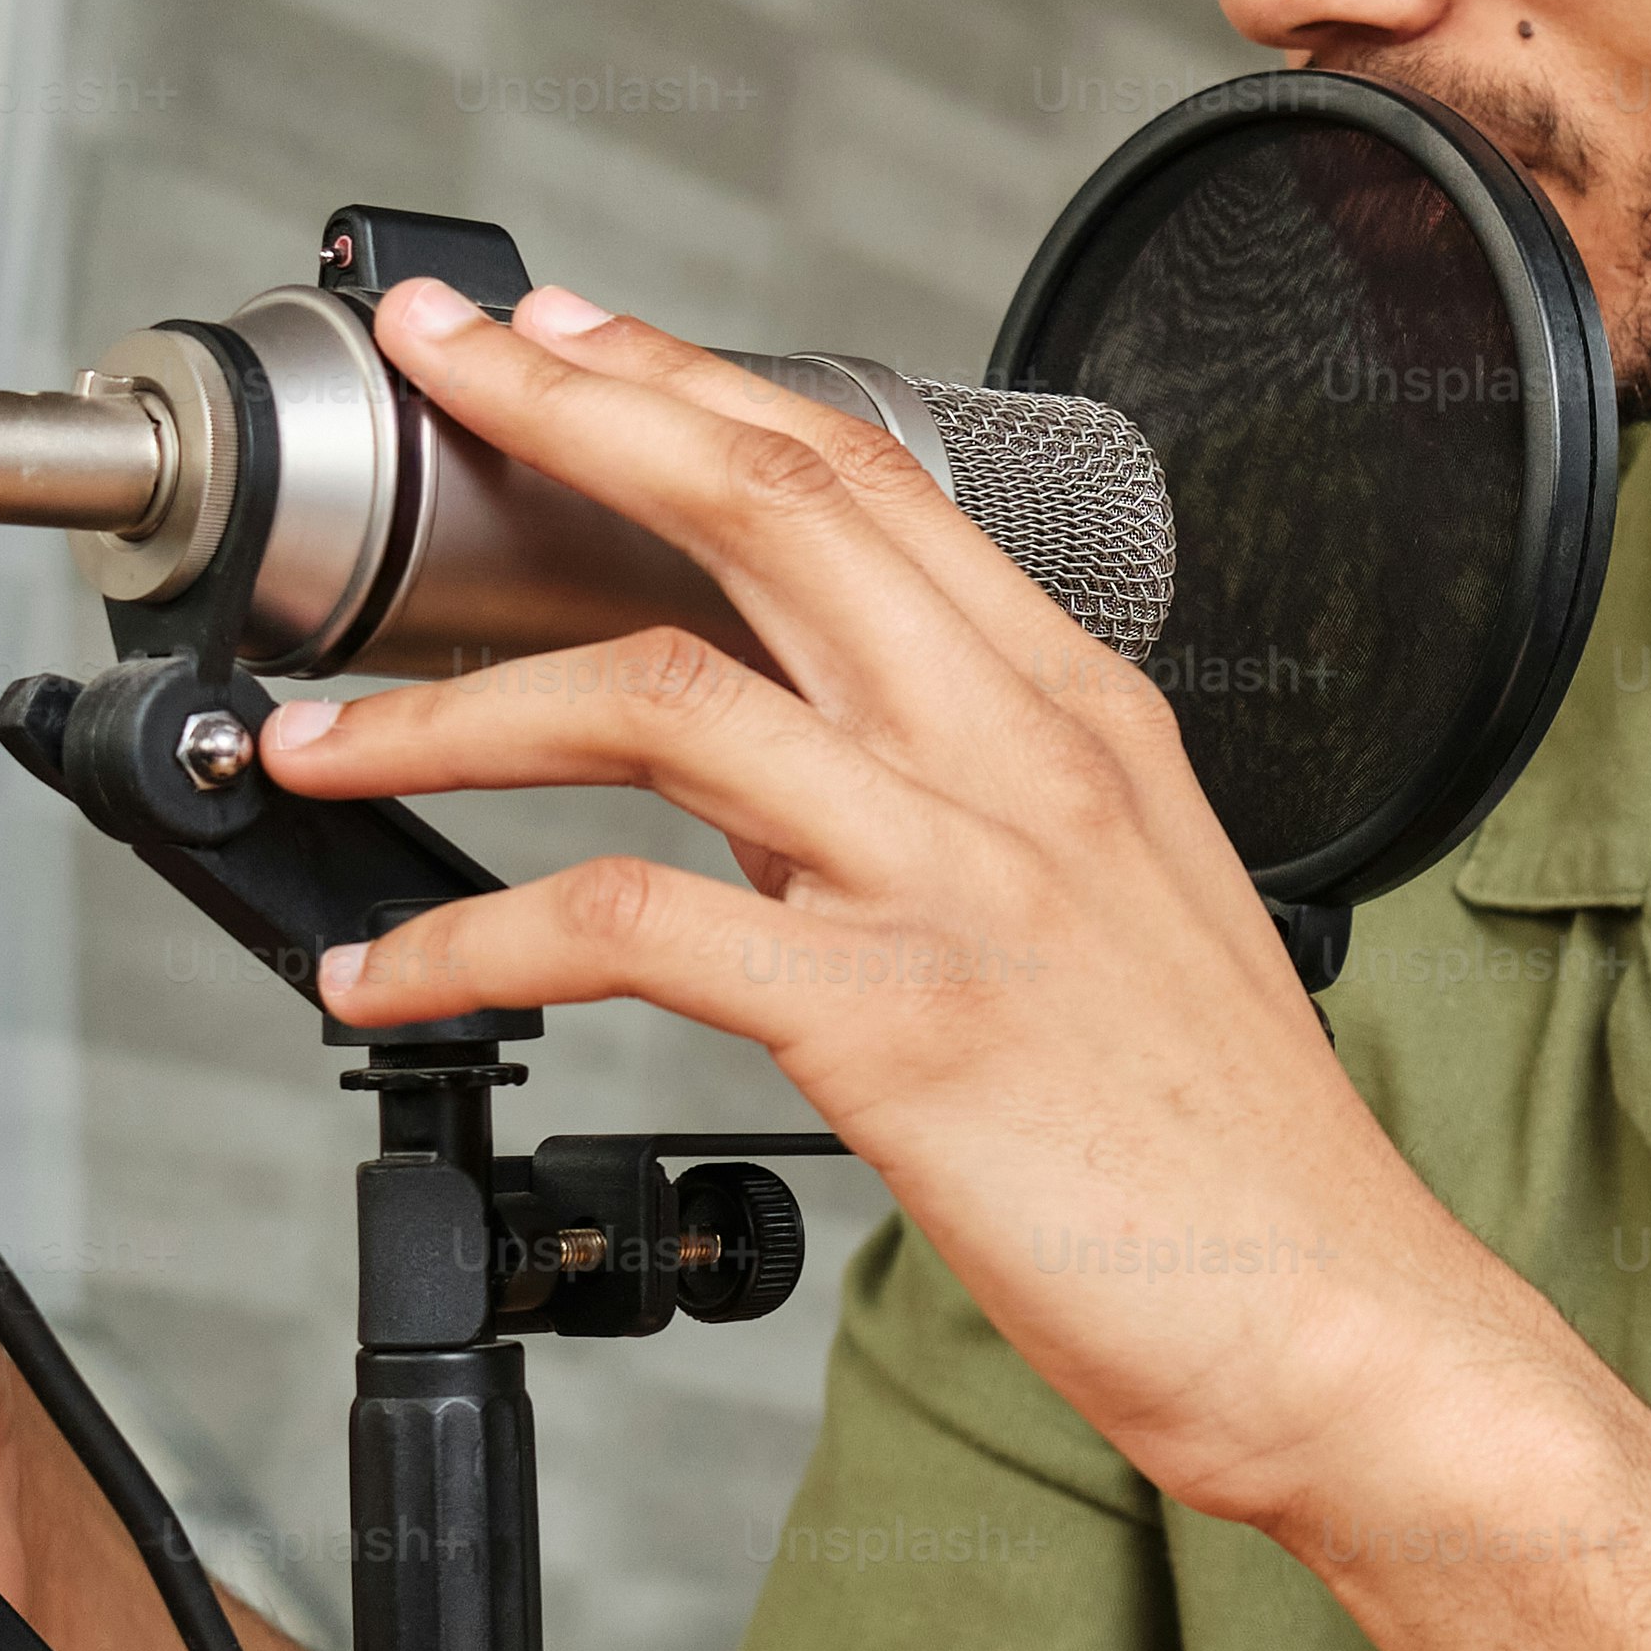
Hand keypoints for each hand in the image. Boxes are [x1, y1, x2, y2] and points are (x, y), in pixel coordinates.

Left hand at [262, 277, 1611, 1539]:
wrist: (1338, 1316)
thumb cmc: (1223, 1149)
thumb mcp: (1115, 911)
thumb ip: (950, 814)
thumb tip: (774, 786)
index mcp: (1079, 713)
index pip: (865, 477)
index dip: (693, 382)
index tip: (565, 333)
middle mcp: (1020, 758)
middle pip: (765, 506)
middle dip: (565, 410)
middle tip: (431, 362)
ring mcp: (960, 876)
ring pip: (656, 697)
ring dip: (441, 713)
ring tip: (312, 741)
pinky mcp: (895, 1020)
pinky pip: (626, 933)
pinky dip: (469, 948)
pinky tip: (390, 982)